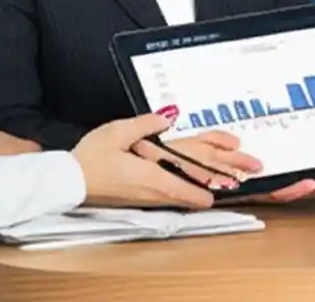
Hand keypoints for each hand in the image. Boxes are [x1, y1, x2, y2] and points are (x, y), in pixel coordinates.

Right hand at [72, 114, 239, 208]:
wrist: (70, 182)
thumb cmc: (91, 158)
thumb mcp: (117, 132)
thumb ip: (146, 124)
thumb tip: (168, 116)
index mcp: (153, 174)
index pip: (192, 182)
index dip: (215, 181)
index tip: (236, 177)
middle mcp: (155, 190)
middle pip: (195, 190)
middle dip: (220, 184)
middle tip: (244, 179)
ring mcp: (149, 197)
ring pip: (186, 196)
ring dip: (207, 189)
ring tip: (230, 184)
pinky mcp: (142, 197)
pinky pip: (172, 197)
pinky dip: (190, 192)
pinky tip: (196, 189)